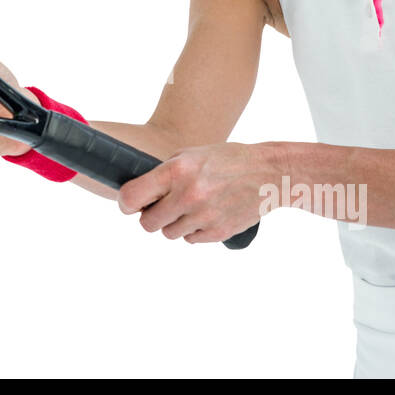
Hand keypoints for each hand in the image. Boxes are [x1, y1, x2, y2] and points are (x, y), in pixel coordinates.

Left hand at [118, 142, 275, 243]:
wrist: (268, 173)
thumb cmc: (226, 160)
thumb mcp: (191, 154)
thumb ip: (164, 174)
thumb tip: (137, 197)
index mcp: (177, 170)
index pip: (133, 197)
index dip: (126, 203)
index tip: (130, 204)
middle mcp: (188, 195)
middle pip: (148, 223)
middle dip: (151, 216)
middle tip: (162, 207)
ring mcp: (204, 216)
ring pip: (169, 234)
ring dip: (174, 224)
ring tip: (190, 207)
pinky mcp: (219, 232)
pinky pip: (191, 240)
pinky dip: (194, 231)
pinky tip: (206, 214)